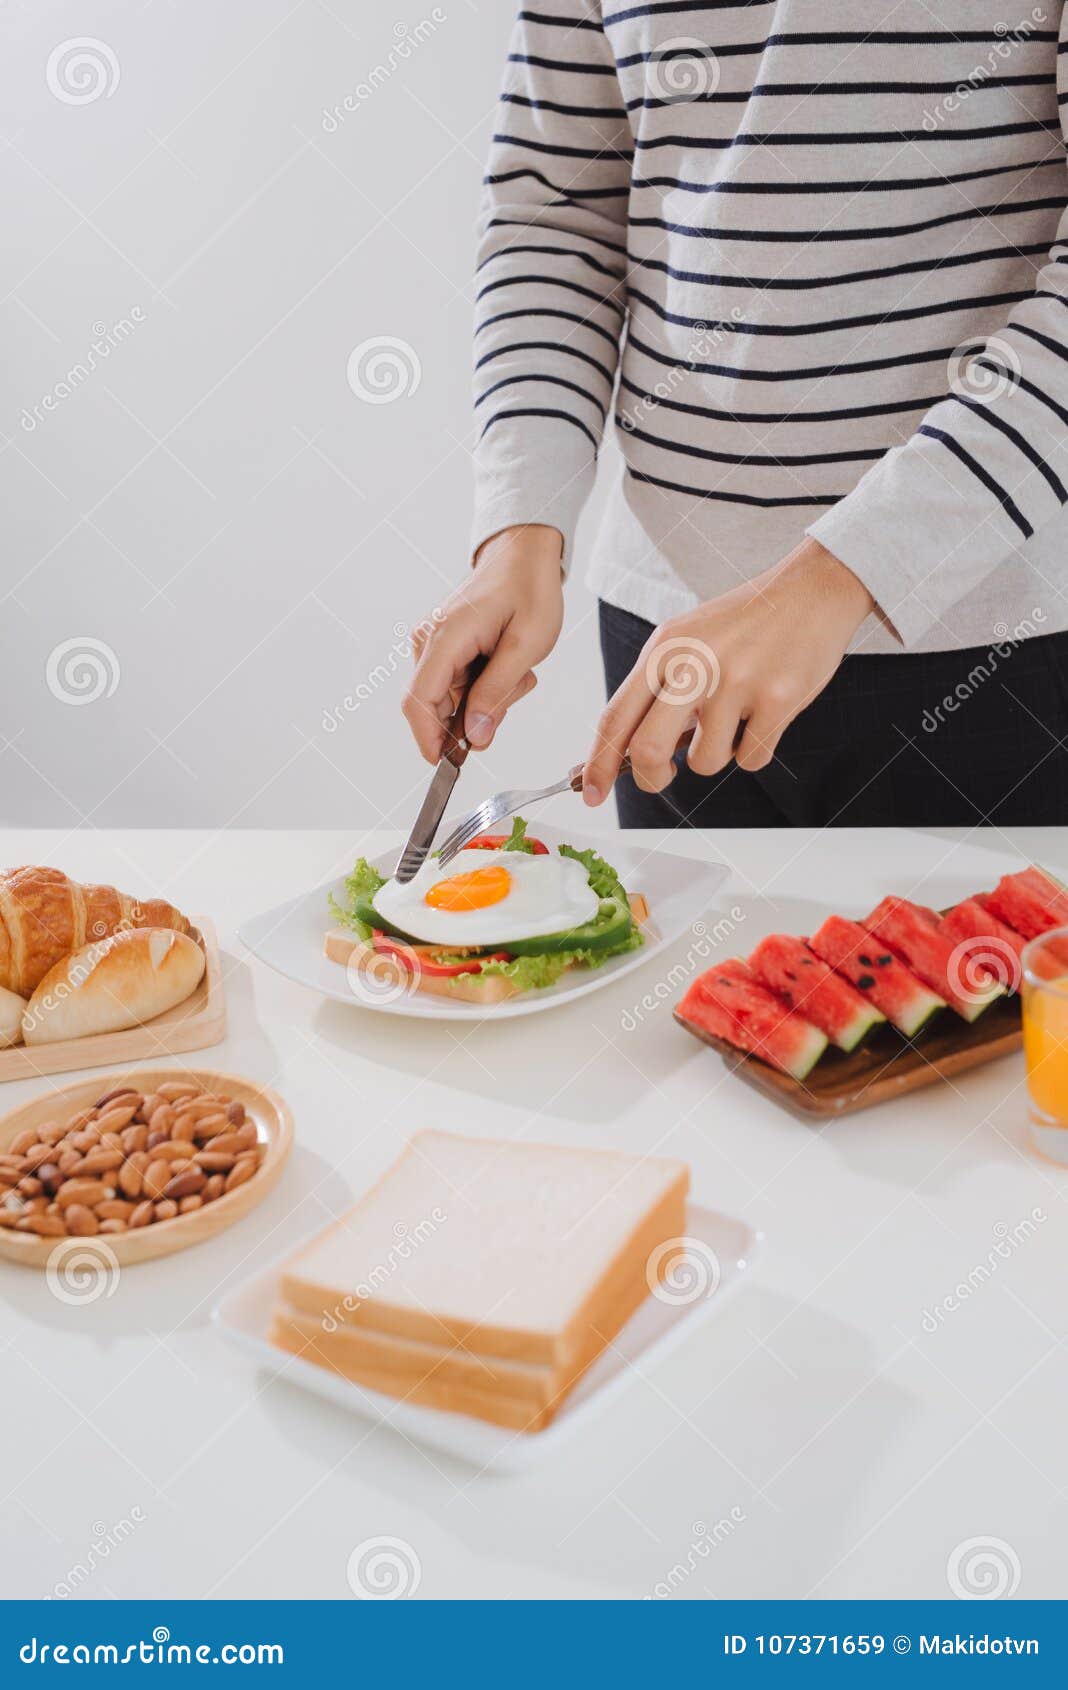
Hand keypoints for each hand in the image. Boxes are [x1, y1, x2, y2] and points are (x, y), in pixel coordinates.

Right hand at [403, 524, 564, 761]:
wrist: (524, 555)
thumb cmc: (529, 591)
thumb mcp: (526, 646)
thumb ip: (497, 692)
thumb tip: (474, 737)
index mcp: (444, 637)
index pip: (419, 701)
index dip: (429, 739)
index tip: (448, 766)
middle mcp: (427, 639)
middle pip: (434, 705)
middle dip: (472, 717)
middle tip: (512, 694)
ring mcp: (431, 642)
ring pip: (448, 699)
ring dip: (483, 700)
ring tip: (515, 672)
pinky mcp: (440, 646)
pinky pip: (454, 684)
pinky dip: (482, 687)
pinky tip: (505, 667)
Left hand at [583, 539, 874, 802]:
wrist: (811, 591)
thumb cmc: (744, 623)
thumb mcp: (686, 640)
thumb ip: (656, 690)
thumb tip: (626, 753)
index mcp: (663, 649)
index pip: (615, 717)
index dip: (598, 764)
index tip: (590, 794)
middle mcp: (692, 665)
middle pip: (647, 750)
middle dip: (651, 779)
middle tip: (663, 778)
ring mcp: (736, 682)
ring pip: (705, 763)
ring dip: (718, 754)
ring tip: (735, 718)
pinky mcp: (776, 699)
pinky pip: (751, 758)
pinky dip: (755, 749)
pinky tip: (766, 713)